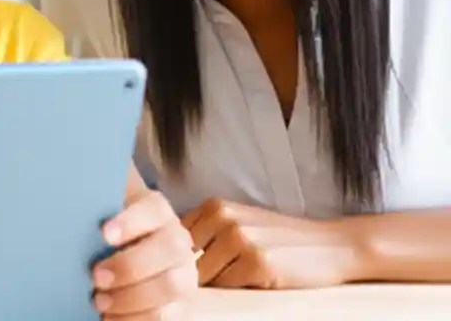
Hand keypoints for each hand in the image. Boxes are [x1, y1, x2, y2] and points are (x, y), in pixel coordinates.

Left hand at [91, 189, 197, 319]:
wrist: (140, 264)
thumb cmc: (112, 237)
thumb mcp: (106, 218)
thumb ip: (96, 213)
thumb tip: (71, 213)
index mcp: (157, 212)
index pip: (153, 208)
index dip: (131, 221)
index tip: (104, 234)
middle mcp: (177, 240)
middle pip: (170, 248)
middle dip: (130, 265)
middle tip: (96, 277)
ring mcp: (185, 273)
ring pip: (173, 286)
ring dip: (133, 297)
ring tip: (100, 303)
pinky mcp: (183, 304)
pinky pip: (170, 316)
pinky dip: (138, 319)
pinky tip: (112, 319)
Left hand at [183, 197, 355, 289]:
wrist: (332, 245)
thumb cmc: (280, 239)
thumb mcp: (239, 222)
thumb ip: (205, 232)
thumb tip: (163, 254)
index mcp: (215, 205)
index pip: (174, 237)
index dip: (179, 257)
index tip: (194, 263)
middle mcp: (223, 217)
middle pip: (184, 258)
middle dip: (194, 273)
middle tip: (222, 274)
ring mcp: (240, 239)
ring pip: (202, 275)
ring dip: (215, 283)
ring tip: (240, 276)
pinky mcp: (257, 263)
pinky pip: (226, 287)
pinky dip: (235, 290)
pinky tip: (254, 281)